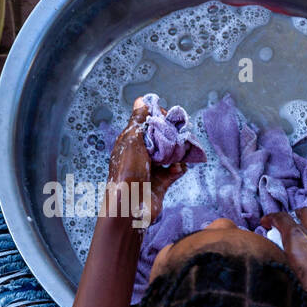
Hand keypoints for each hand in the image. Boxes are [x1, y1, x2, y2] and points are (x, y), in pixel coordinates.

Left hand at [105, 97, 185, 225]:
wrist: (130, 206)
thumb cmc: (127, 172)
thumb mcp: (131, 140)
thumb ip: (138, 120)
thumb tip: (142, 100)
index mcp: (130, 141)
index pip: (147, 122)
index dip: (158, 117)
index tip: (167, 117)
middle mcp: (141, 154)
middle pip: (162, 137)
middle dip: (172, 134)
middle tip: (179, 134)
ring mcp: (152, 168)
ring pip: (171, 153)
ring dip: (178, 152)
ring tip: (179, 153)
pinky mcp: (162, 182)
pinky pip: (175, 170)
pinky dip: (179, 168)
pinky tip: (178, 168)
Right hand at [260, 208, 306, 295]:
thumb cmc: (301, 283)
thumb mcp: (281, 265)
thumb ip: (277, 252)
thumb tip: (274, 249)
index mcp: (295, 235)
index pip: (281, 217)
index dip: (270, 217)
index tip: (265, 222)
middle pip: (306, 212)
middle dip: (296, 213)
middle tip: (290, 222)